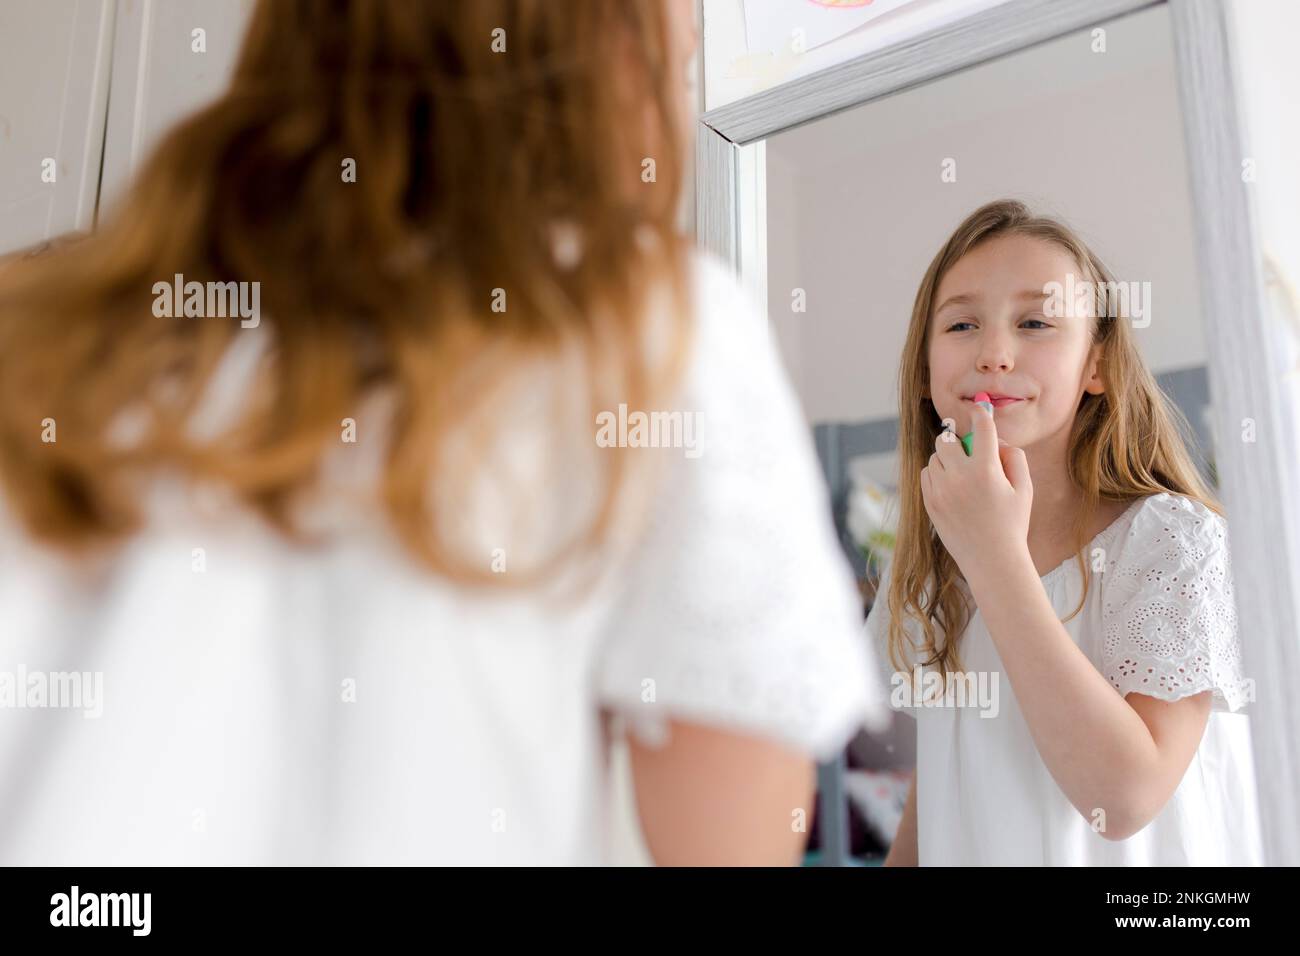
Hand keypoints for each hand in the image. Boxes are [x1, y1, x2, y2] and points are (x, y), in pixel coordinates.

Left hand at [919, 401, 1032, 577]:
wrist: (991, 560)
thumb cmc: (1012, 523)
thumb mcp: (1024, 489)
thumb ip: (1014, 457)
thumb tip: (996, 440)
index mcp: (986, 471)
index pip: (980, 429)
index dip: (981, 415)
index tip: (980, 410)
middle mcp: (959, 477)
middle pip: (947, 439)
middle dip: (958, 439)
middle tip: (969, 450)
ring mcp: (940, 490)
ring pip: (935, 456)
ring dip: (947, 457)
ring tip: (963, 474)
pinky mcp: (929, 502)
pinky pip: (927, 474)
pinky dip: (937, 473)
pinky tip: (952, 486)